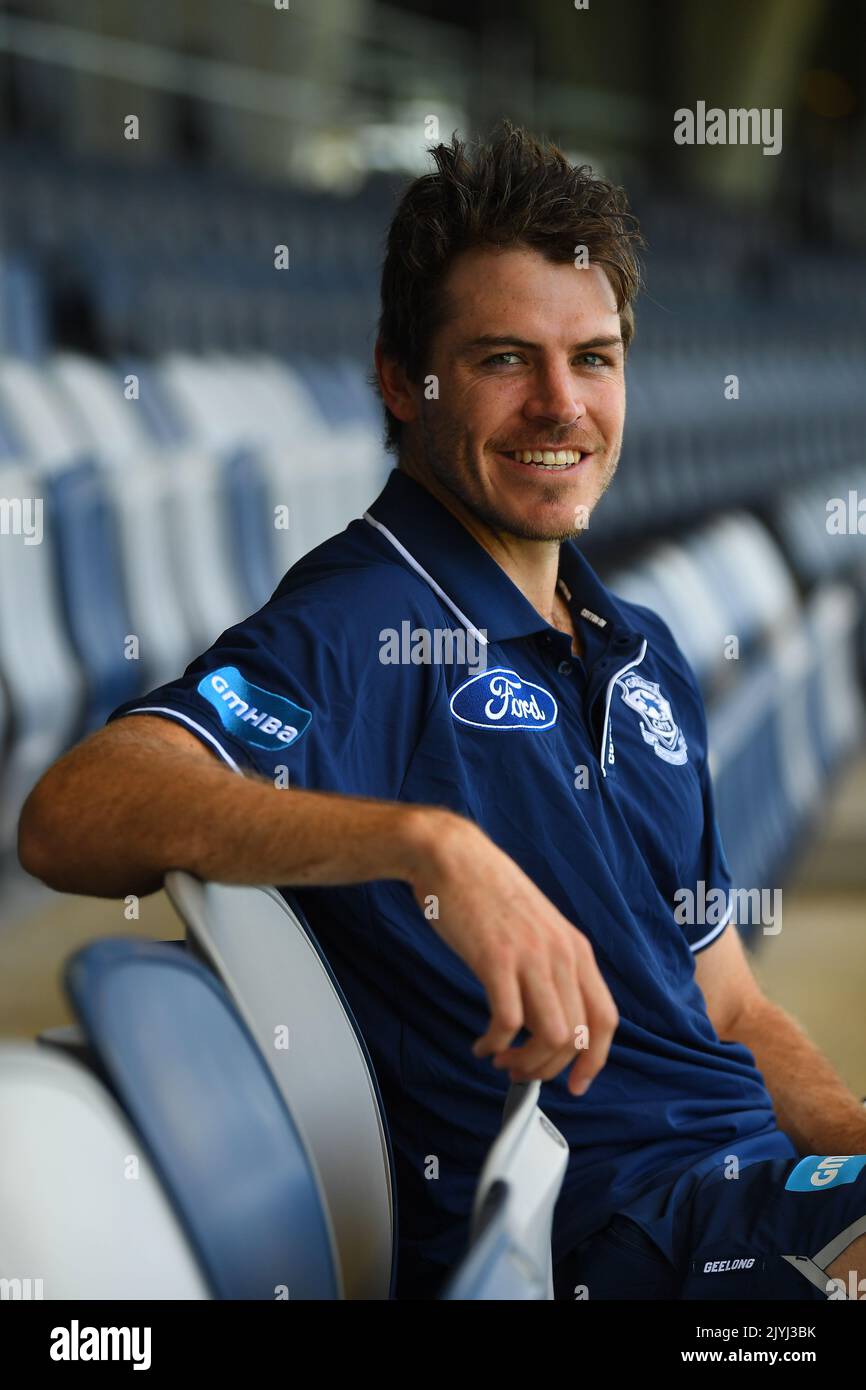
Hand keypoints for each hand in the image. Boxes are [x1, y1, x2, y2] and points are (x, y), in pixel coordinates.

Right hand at [407, 811, 618, 1095]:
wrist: (453, 857)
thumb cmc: (488, 892)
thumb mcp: (539, 928)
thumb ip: (550, 967)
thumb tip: (549, 1019)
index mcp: (576, 948)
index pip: (605, 1018)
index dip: (595, 1060)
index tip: (576, 1084)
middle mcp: (562, 954)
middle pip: (577, 1037)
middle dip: (548, 1068)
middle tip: (518, 1070)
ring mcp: (531, 956)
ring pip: (551, 1037)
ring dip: (525, 1062)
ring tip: (501, 1058)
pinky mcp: (496, 959)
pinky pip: (508, 1022)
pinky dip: (495, 1044)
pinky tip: (481, 1043)